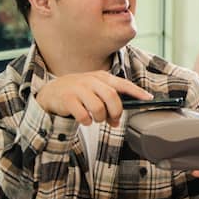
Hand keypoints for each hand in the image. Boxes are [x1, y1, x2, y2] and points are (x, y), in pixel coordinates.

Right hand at [34, 72, 151, 125]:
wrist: (50, 92)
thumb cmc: (77, 92)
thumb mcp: (94, 91)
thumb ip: (107, 102)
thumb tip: (117, 120)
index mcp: (101, 77)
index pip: (123, 84)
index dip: (136, 91)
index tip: (148, 98)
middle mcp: (91, 80)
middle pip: (112, 97)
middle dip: (115, 112)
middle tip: (112, 119)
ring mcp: (78, 88)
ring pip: (98, 107)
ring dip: (99, 118)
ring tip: (94, 119)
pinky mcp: (67, 98)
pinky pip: (83, 115)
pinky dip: (86, 121)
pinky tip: (84, 119)